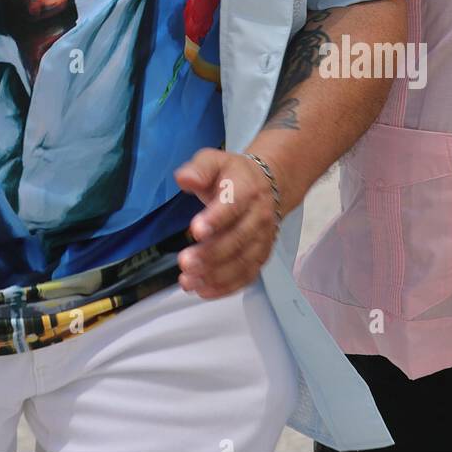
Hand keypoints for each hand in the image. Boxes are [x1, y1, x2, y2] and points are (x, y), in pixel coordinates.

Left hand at [174, 149, 278, 298]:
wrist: (267, 184)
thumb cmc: (233, 175)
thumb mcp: (214, 160)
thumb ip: (198, 169)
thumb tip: (185, 179)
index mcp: (246, 189)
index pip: (233, 205)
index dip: (215, 219)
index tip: (195, 230)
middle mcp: (258, 216)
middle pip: (237, 239)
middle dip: (210, 254)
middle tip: (185, 262)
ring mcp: (262, 239)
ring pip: (242, 262)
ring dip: (215, 275)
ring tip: (188, 280)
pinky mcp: (260, 257)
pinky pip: (246, 276)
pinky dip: (226, 287)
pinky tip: (203, 290)